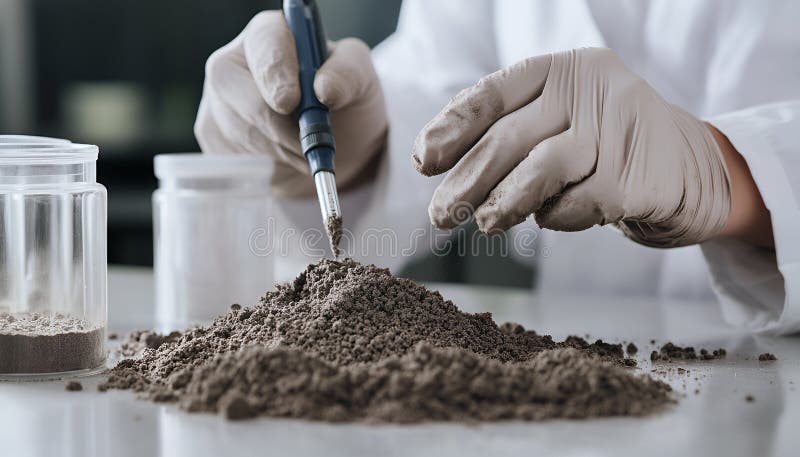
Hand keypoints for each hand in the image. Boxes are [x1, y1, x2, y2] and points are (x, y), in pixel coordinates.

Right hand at [195, 11, 387, 196]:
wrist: (336, 145)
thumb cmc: (345, 104)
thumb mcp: (361, 83)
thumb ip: (348, 75)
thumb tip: (324, 87)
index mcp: (271, 35)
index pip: (264, 44)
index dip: (275, 73)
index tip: (290, 102)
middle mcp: (235, 61)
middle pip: (235, 87)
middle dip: (275, 124)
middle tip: (306, 145)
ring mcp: (217, 98)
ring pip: (235, 127)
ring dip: (277, 149)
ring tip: (304, 151)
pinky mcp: (212, 133)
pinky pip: (229, 154)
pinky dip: (263, 164)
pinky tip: (283, 157)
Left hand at [413, 48, 730, 247]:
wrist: (692, 166)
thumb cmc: (607, 146)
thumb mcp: (560, 122)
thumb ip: (511, 133)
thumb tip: (437, 164)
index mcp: (562, 70)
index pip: (493, 93)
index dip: (452, 128)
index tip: (424, 161)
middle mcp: (591, 88)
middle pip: (510, 136)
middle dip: (467, 179)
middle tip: (440, 214)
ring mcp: (620, 127)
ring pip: (542, 167)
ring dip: (503, 201)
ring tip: (484, 224)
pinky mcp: (641, 175)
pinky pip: (580, 202)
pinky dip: (555, 217)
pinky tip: (548, 218)